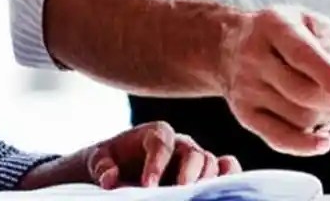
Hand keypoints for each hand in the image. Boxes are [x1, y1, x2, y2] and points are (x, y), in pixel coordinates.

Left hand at [85, 121, 240, 188]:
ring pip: (210, 161)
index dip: (156, 164)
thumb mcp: (100, 160)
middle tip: (180, 192)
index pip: (161, 142)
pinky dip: (229, 173)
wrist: (123, 167)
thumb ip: (102, 166)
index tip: (147, 186)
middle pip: (192, 151)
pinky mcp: (205, 171)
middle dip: (187, 173)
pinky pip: (225, 166)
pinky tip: (224, 185)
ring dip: (206, 179)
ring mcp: (195, 156)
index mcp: (155, 133)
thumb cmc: (113, 161)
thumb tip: (109, 178)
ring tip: (197, 194)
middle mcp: (180, 143)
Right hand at [219, 5, 329, 156]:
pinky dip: (306, 145)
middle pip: (303, 93)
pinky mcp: (243, 113)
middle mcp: (254, 57)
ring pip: (298, 118)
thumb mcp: (307, 22)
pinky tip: (322, 141)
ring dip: (325, 119)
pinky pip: (279, 139)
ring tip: (327, 107)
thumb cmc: (278, 33)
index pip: (303, 56)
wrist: (228, 45)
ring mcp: (246, 88)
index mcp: (274, 26)